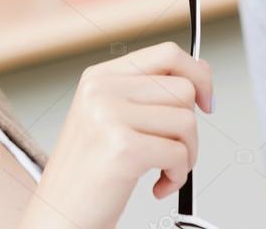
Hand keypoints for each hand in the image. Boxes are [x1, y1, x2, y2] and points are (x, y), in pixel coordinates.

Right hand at [19, 42, 213, 228]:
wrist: (59, 214)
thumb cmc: (88, 173)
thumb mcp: (109, 118)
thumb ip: (147, 94)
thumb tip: (199, 81)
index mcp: (99, 77)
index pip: (167, 53)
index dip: (198, 74)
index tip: (206, 100)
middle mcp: (101, 90)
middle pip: (183, 89)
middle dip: (190, 128)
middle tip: (174, 150)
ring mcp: (109, 115)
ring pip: (187, 121)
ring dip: (186, 155)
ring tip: (162, 170)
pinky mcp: (122, 147)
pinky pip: (179, 154)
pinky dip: (178, 176)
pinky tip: (157, 185)